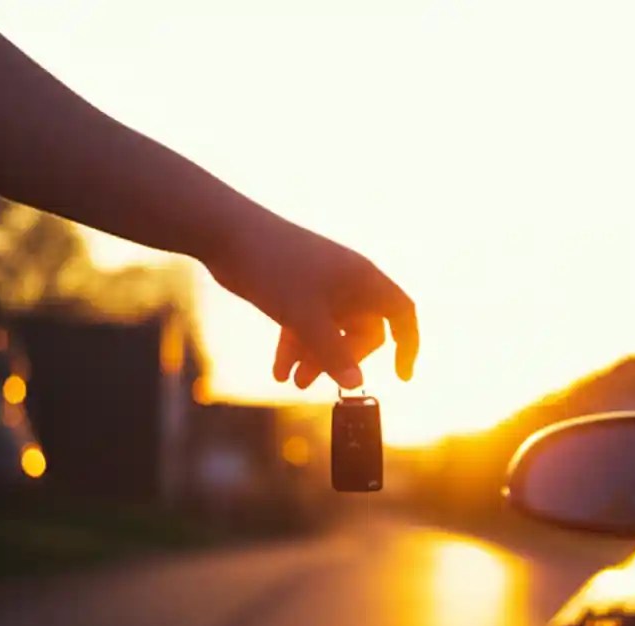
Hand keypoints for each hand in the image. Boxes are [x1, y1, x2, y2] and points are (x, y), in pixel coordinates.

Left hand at [205, 216, 417, 388]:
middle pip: (361, 332)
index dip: (407, 344)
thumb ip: (332, 353)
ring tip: (291, 382)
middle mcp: (349, 282)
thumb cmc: (274, 267)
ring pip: (331, 332)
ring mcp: (323, 286)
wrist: (227, 232)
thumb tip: (356, 385)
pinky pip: (307, 325)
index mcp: (364, 279)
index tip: (401, 376)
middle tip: (311, 381)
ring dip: (314, 358)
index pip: (402, 313)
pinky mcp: (298, 290)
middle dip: (339, 360)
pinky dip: (296, 346)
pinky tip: (278, 370)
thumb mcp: (304, 317)